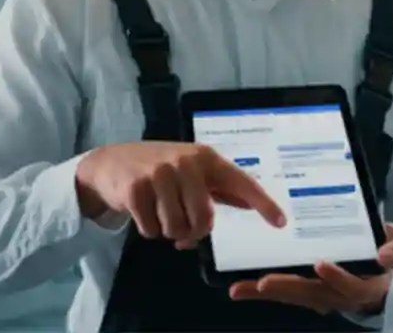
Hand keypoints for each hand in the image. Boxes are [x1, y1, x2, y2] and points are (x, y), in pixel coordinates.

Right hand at [75, 141, 284, 247]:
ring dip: (168, 232)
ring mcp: (160, 174)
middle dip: (192, 233)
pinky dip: (148, 230)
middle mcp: (186, 162)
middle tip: (182, 229)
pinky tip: (142, 211)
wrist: (110, 162)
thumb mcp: (192, 171)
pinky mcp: (136, 189)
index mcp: (206, 158)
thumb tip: (250, 201)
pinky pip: (152, 230)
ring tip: (159, 213)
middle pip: (204, 220)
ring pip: (177, 229)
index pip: (241, 182)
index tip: (281, 222)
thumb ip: (220, 187)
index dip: (263, 203)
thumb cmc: (159, 169)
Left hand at [229, 223, 392, 315]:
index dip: (337, 277)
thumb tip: (386, 256)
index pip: (351, 286)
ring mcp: (321, 295)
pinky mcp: (305, 291)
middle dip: (288, 288)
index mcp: (364, 284)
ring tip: (241, 288)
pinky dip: (260, 292)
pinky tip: (238, 288)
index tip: (321, 264)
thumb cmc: (386, 250)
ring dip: (267, 293)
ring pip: (293, 296)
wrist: (380, 265)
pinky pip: (283, 294)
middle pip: (313, 294)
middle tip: (265, 282)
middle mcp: (339, 295)